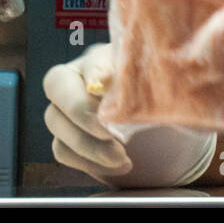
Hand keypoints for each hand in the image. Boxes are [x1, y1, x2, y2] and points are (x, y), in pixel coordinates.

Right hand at [42, 42, 216, 185]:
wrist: (168, 138)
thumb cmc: (166, 104)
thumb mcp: (165, 89)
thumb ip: (150, 82)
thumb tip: (136, 85)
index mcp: (107, 57)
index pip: (90, 58)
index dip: (95, 71)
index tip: (104, 87)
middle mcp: (82, 78)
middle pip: (56, 84)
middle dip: (80, 110)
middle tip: (108, 132)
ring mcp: (70, 108)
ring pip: (55, 120)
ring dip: (87, 144)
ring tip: (120, 156)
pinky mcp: (68, 138)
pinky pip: (62, 149)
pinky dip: (88, 161)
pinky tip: (118, 165)